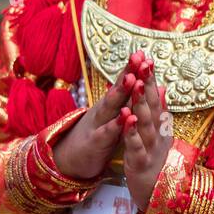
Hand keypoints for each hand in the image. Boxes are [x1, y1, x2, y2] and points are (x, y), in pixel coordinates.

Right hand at [51, 54, 141, 180]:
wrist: (69, 160)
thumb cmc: (97, 135)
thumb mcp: (112, 115)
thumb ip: (124, 98)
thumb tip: (138, 77)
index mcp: (111, 105)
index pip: (124, 84)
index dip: (133, 68)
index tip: (144, 52)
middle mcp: (103, 110)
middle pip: (117, 89)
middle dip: (128, 73)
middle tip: (138, 57)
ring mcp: (98, 124)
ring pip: (110, 106)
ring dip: (120, 92)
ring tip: (132, 78)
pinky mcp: (95, 142)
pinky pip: (107, 132)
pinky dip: (116, 124)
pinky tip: (126, 116)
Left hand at [121, 57, 171, 212]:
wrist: (160, 197)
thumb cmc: (155, 164)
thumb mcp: (159, 135)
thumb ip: (160, 111)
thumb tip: (162, 87)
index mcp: (161, 127)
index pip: (156, 99)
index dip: (151, 80)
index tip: (147, 60)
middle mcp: (159, 134)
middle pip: (153, 107)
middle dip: (147, 86)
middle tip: (143, 65)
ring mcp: (151, 148)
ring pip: (146, 123)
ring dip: (141, 104)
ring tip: (135, 85)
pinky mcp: (141, 163)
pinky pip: (136, 145)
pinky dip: (132, 131)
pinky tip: (127, 118)